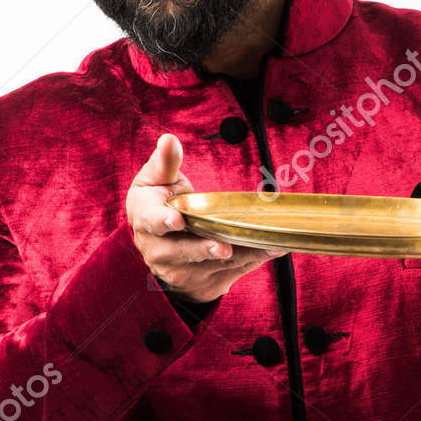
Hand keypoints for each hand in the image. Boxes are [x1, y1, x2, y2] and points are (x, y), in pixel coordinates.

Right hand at [126, 133, 287, 302]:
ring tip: (266, 244)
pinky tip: (273, 248)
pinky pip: (233, 273)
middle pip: (185, 251)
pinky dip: (254, 260)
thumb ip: (165, 162)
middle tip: (223, 248)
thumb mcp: (155, 181)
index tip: (177, 219)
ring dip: (242, 254)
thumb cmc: (158, 204)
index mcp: (146, 220)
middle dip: (204, 249)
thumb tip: (169, 139)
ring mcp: (181, 271)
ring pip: (214, 265)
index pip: (154, 222)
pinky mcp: (204, 282)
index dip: (164, 221)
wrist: (159, 247)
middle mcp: (161, 250)